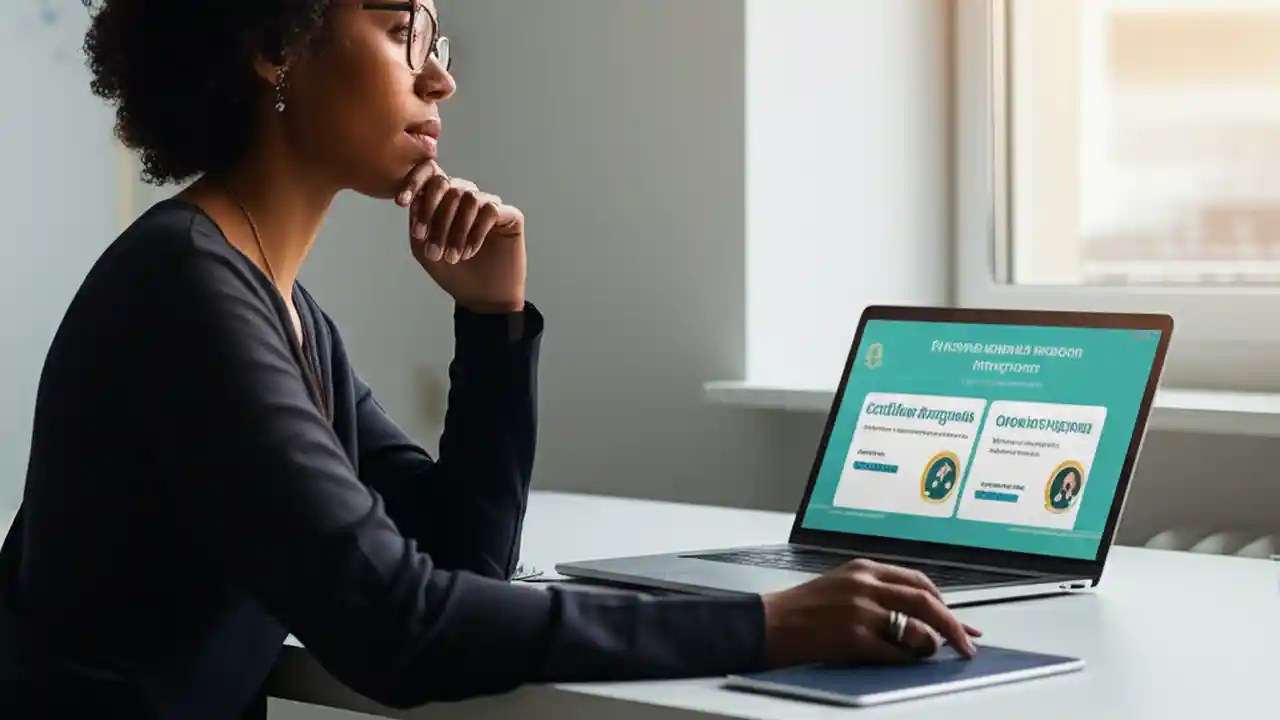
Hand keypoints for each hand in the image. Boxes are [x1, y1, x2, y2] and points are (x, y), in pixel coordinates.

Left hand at [397, 162, 525, 312]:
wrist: (483, 299)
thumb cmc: (454, 274)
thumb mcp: (424, 249)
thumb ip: (417, 221)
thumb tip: (414, 197)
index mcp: (445, 200)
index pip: (430, 174)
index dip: (413, 182)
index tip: (400, 202)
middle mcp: (467, 197)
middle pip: (447, 185)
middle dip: (435, 218)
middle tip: (433, 251)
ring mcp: (489, 204)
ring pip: (468, 197)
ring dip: (456, 229)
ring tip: (453, 257)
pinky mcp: (510, 215)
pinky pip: (490, 210)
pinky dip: (476, 232)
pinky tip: (469, 252)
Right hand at [760, 558, 982, 666]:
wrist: (770, 623)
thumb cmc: (805, 608)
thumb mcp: (843, 583)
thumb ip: (878, 591)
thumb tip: (920, 615)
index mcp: (865, 568)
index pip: (919, 581)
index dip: (944, 602)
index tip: (959, 620)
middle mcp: (865, 585)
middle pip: (926, 601)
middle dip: (953, 625)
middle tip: (966, 643)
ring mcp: (860, 611)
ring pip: (916, 628)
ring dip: (929, 644)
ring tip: (925, 652)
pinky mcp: (853, 638)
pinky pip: (896, 652)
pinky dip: (907, 658)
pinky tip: (905, 660)